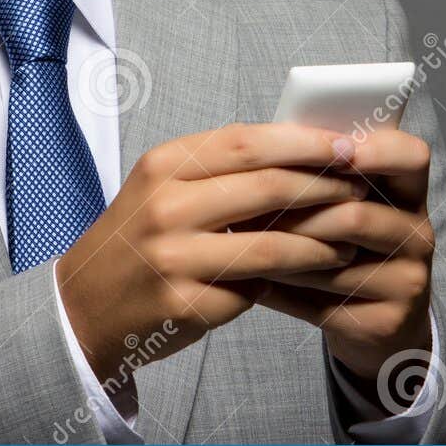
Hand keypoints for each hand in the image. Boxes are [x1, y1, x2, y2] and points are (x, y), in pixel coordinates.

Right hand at [55, 122, 367, 385]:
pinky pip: (254, 288)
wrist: (85, 304)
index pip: (246, 142)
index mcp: (164, 166)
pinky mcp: (186, 303)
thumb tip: (302, 148)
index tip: (345, 144)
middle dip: (323, 187)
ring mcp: (174, 259)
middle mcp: (166, 208)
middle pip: (266, 188)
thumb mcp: (164, 186)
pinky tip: (314, 274)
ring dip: (320, 242)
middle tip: (360, 188)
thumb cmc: (141, 236)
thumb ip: (221, 168)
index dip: (303, 142)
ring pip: (271, 245)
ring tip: (349, 237)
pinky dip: (291, 279)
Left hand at [245, 128, 434, 389]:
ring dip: (279, 250)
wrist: (380, 321)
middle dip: (296, 212)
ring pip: (331, 261)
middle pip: (355, 215)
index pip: (411, 157)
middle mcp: (417, 235)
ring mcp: (406, 282)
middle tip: (252, 208)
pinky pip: (320, 301)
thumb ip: (327, 174)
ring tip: (243, 239)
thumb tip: (265, 143)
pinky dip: (279, 287)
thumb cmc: (353, 244)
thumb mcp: (356, 203)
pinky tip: (253, 276)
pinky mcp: (383, 321)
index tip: (334, 150)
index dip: (374, 150)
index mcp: (410, 194)